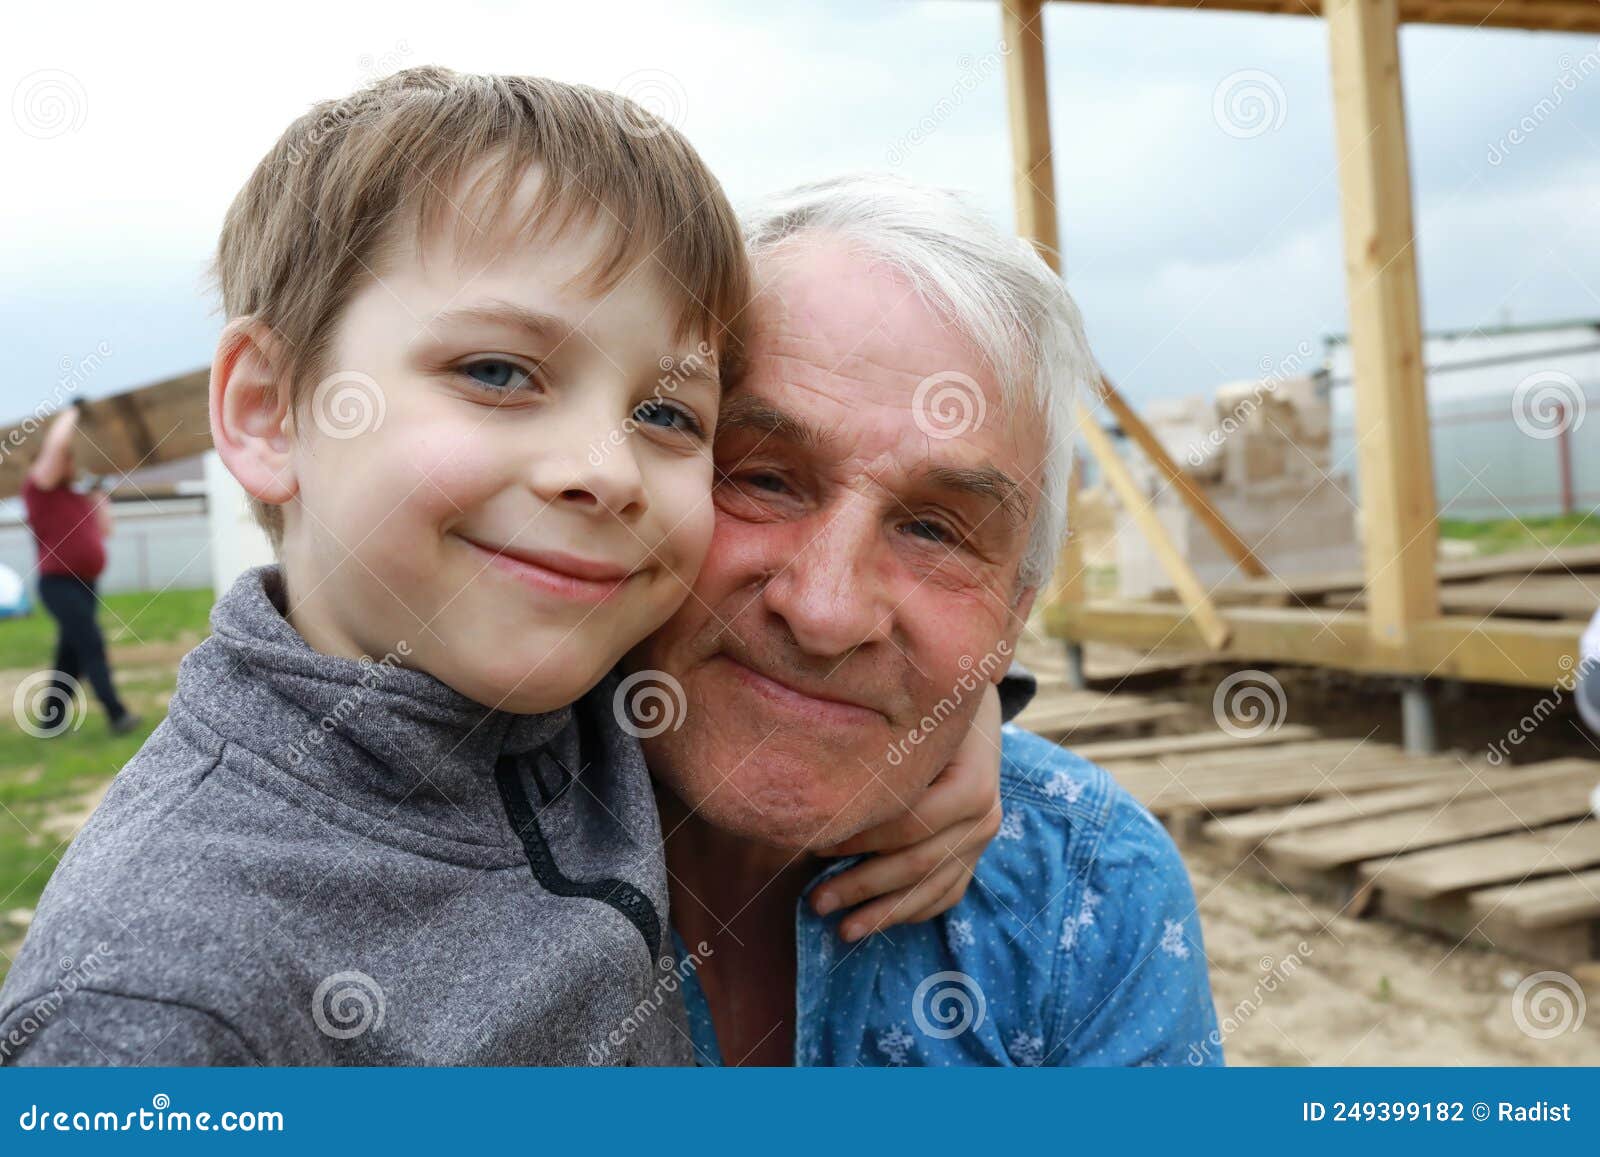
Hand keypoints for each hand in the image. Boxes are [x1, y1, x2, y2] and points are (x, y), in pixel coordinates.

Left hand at [810, 683, 1003, 941]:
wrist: (970, 707)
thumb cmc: (928, 711)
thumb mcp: (911, 726)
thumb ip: (878, 762)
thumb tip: (819, 804)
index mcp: (972, 785)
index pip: (908, 824)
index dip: (859, 839)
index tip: (814, 844)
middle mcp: (984, 819)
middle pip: (916, 864)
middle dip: (863, 886)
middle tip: (816, 902)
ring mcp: (982, 842)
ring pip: (931, 890)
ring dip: (883, 913)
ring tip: (842, 929)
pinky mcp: (975, 855)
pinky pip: (945, 895)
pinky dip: (910, 911)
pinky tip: (876, 920)